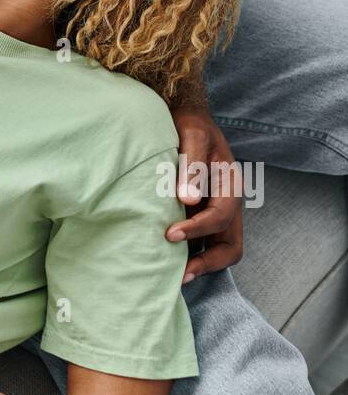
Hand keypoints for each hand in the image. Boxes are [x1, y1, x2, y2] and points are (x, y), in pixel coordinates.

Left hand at [167, 108, 243, 280]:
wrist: (186, 118)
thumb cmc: (190, 125)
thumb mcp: (192, 136)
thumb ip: (191, 166)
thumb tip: (188, 200)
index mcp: (231, 186)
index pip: (220, 217)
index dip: (196, 229)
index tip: (169, 234)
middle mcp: (228, 204)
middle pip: (231, 248)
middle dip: (208, 264)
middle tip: (179, 275)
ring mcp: (216, 213)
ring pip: (218, 250)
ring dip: (198, 264)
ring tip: (170, 275)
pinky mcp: (201, 216)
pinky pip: (201, 244)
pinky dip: (188, 254)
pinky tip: (163, 259)